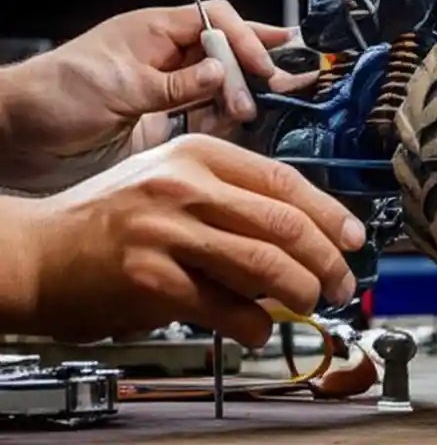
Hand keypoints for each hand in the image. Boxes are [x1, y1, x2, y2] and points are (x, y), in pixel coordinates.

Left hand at [0, 0, 315, 190]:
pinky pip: (208, 120)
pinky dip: (225, 124)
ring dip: (242, 98)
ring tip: (260, 109)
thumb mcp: (117, 85)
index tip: (263, 67)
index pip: (215, 21)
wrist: (17, 139)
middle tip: (277, 89)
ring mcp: (167, 92)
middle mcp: (166, 59)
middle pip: (227, 53)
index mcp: (154, 32)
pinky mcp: (164, 126)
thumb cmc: (51, 95)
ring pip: (222, 88)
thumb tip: (221, 74)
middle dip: (253, 71)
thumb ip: (173, 84)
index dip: (246, 39)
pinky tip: (234, 128)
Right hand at [0, 135, 364, 346]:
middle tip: (341, 281)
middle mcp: (185, 185)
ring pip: (264, 263)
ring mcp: (167, 231)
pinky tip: (257, 329)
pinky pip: (225, 305)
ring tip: (309, 303)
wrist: (36, 250)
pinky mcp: (152, 278)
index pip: (284, 180)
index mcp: (198, 154)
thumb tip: (304, 232)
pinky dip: (253, 323)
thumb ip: (232, 198)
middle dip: (327, 258)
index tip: (353, 237)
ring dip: (300, 290)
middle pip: (284, 223)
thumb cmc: (110, 219)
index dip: (329, 213)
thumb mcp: (171, 181)